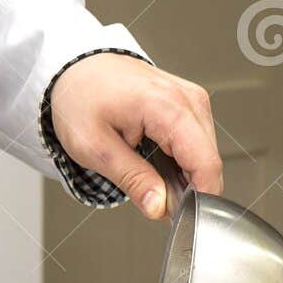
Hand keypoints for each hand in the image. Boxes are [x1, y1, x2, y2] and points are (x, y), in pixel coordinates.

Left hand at [48, 55, 223, 218]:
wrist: (75, 67)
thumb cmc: (79, 97)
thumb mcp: (93, 147)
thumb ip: (131, 179)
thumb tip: (159, 207)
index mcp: (167, 106)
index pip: (206, 165)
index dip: (196, 198)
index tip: (175, 215)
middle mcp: (188, 99)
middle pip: (208, 163)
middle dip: (184, 188)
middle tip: (146, 191)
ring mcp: (192, 98)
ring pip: (204, 155)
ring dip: (181, 173)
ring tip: (143, 166)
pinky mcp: (189, 102)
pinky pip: (197, 142)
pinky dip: (179, 157)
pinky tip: (152, 155)